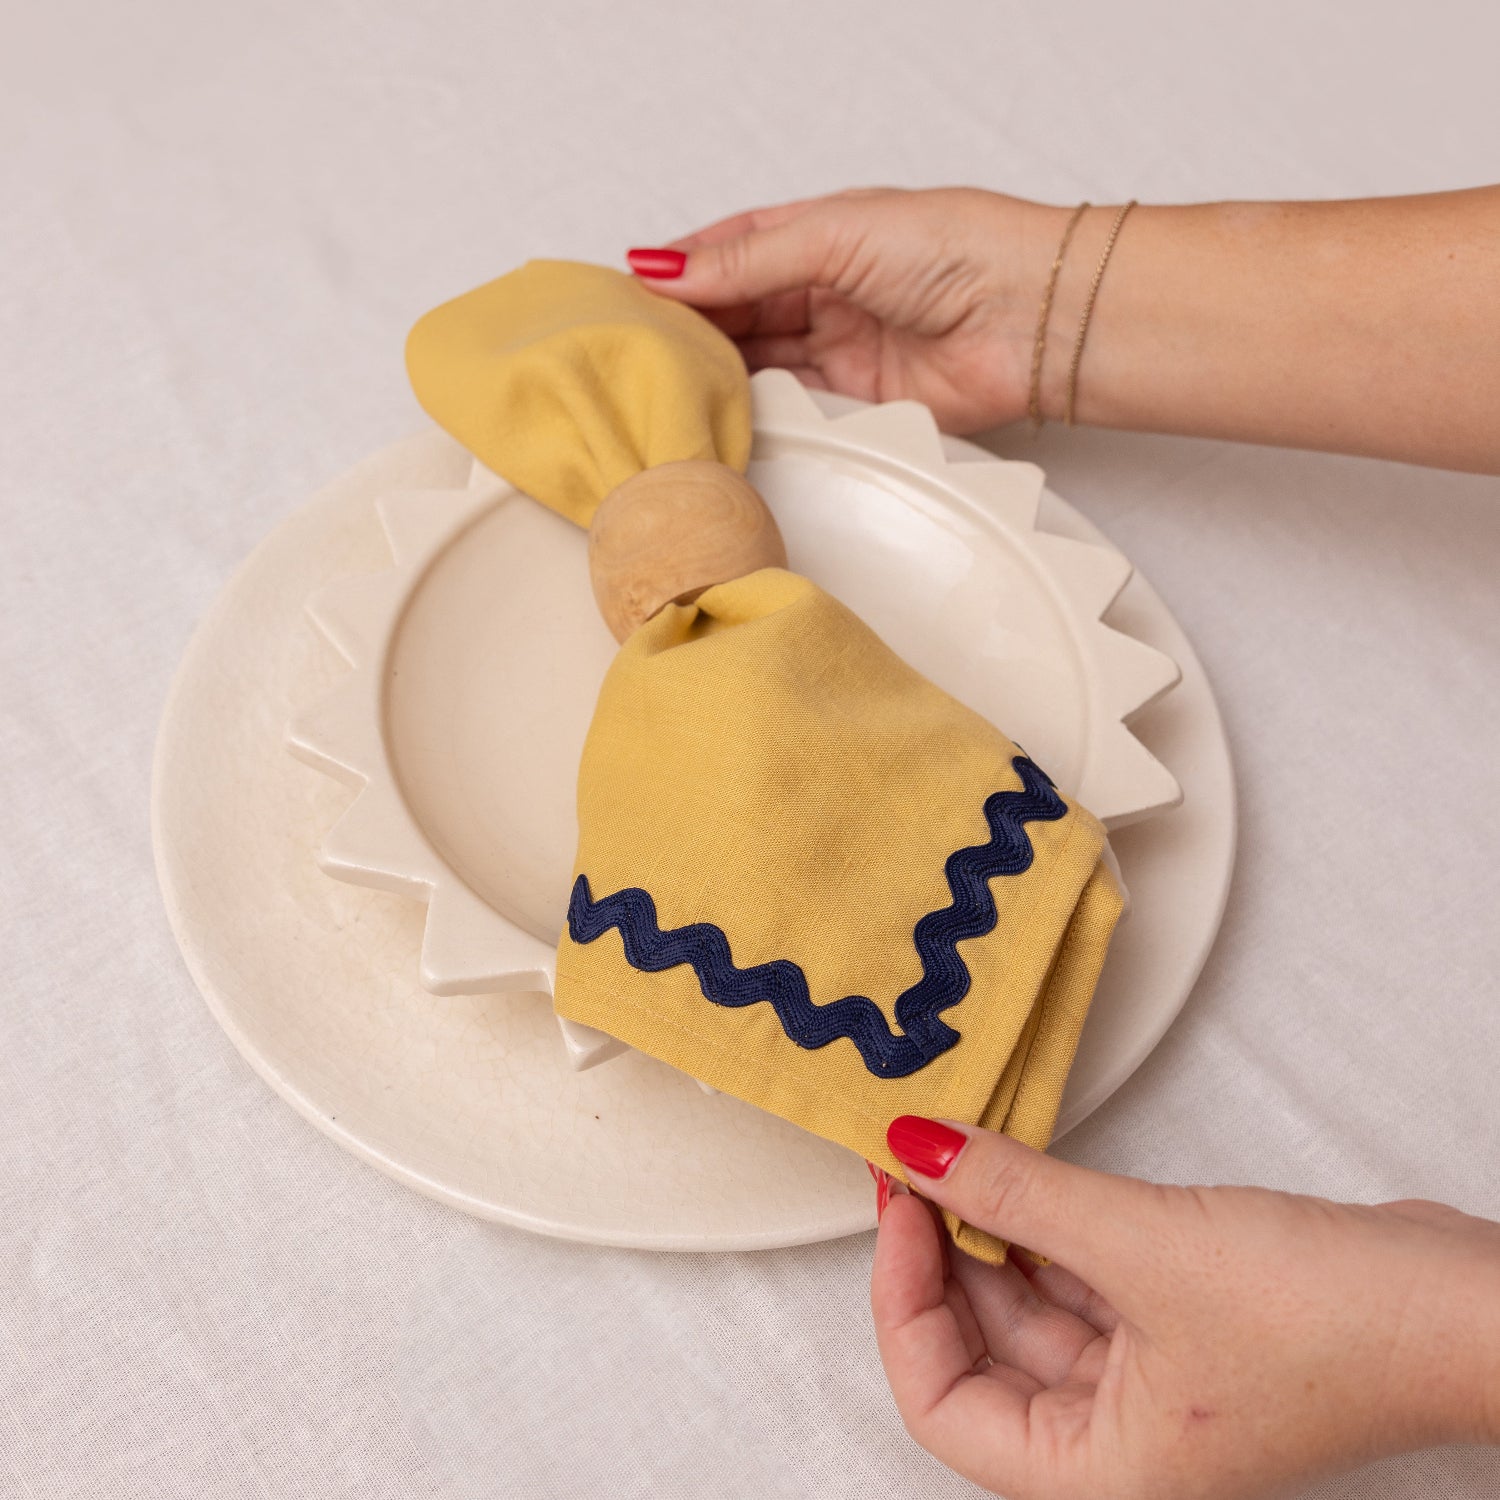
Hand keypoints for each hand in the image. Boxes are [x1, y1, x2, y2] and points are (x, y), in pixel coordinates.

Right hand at [627, 187, 1067, 432]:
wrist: (1029, 318)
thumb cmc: (953, 248)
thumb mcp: (834, 236)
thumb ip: (747, 261)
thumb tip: (665, 269)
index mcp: (822, 233)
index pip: (734, 250)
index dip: (683, 269)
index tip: (630, 290)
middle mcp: (828, 289)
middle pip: (741, 309)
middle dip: (691, 324)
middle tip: (638, 346)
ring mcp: (843, 346)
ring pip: (760, 358)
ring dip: (718, 368)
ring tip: (664, 379)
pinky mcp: (859, 401)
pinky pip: (793, 404)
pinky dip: (756, 405)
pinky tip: (719, 407)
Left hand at [871, 1118, 1499, 1499]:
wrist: (1469, 1304)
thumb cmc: (1333, 1324)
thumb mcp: (1143, 1246)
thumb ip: (1017, 1196)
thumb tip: (916, 1148)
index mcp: (1099, 1474)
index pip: (942, 1404)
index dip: (901, 1300)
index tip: (897, 1203)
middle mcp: (1115, 1442)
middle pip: (979, 1350)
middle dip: (939, 1253)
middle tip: (909, 1159)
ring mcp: (1147, 1382)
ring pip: (1027, 1307)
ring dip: (988, 1228)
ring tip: (952, 1147)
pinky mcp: (1176, 1324)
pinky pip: (1078, 1277)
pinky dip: (1042, 1223)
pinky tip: (1014, 1165)